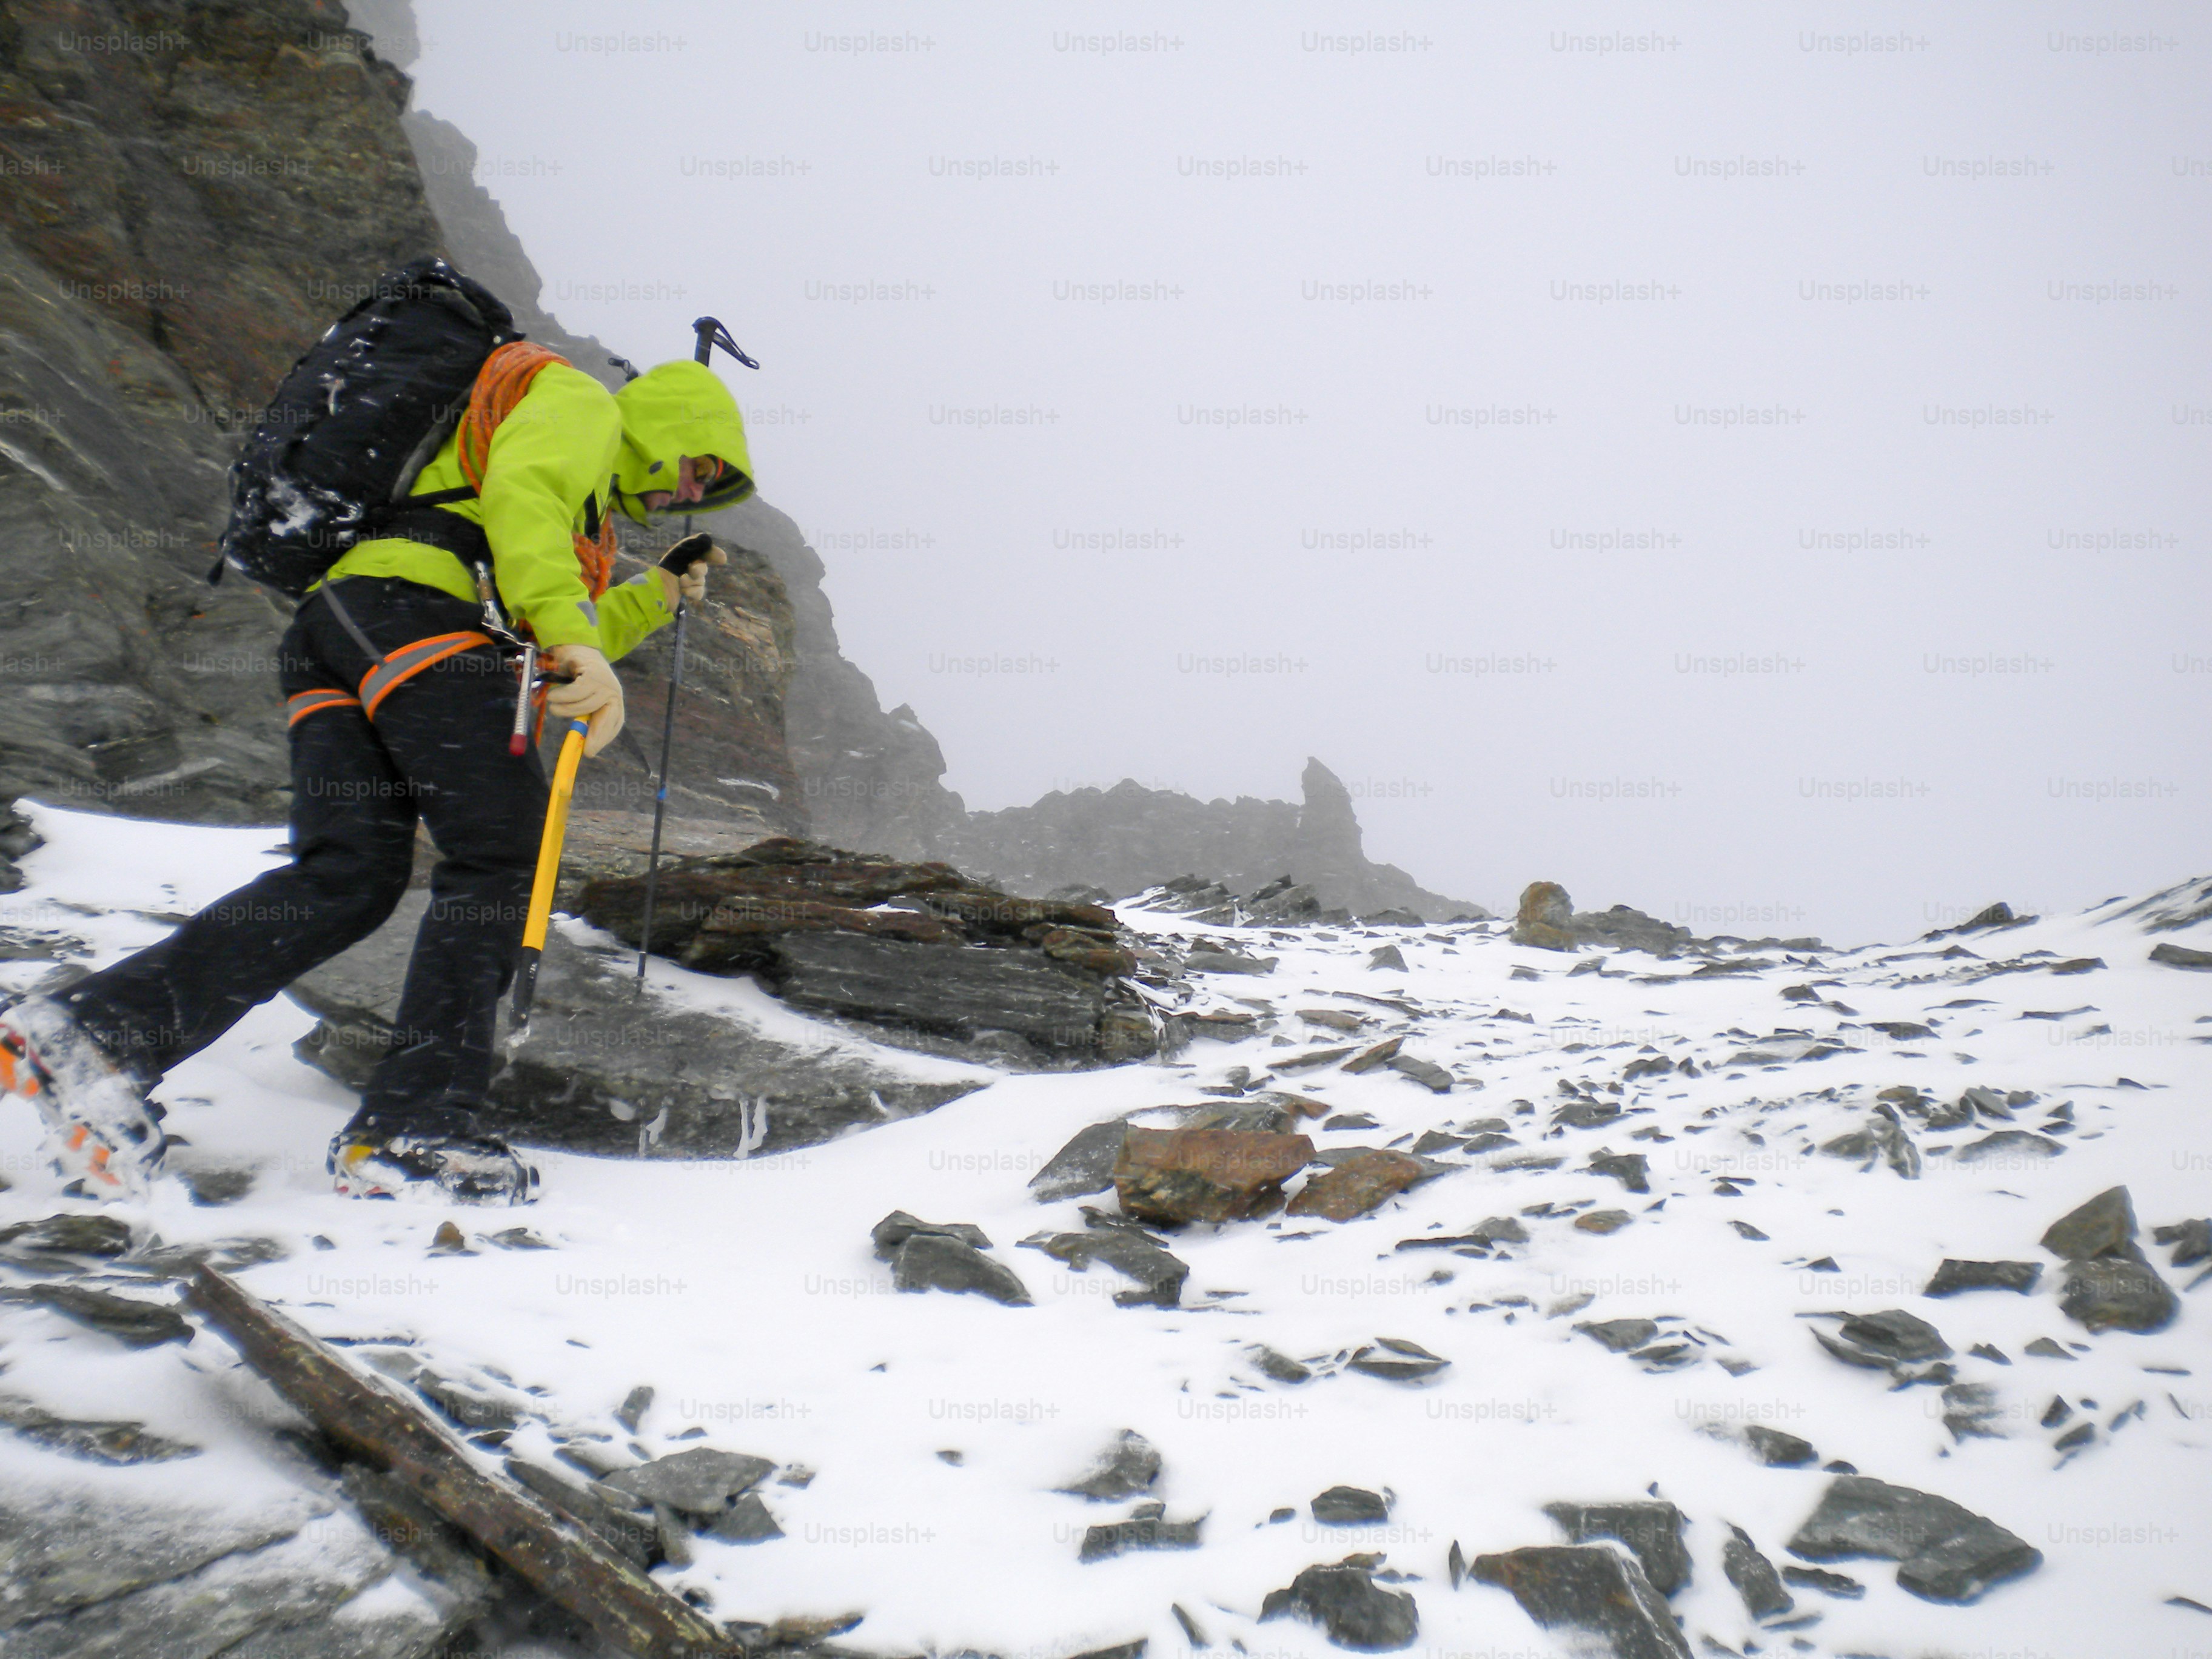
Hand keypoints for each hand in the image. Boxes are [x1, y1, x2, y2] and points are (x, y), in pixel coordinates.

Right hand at [544, 643, 623, 757]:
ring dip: (567, 710)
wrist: (576, 648)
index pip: (615, 722)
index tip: (592, 750)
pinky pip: (576, 692)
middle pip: (607, 717)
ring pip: (587, 705)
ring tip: (553, 709)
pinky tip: (552, 697)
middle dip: (597, 736)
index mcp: (614, 699)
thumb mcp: (585, 697)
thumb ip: (586, 714)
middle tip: (587, 751)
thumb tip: (580, 738)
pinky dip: (562, 697)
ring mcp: (605, 682)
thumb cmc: (579, 676)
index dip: (605, 737)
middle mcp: (613, 691)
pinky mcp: (592, 673)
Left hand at [655, 533, 726, 607]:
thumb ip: (698, 546)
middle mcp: (685, 566)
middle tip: (691, 570)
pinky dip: (693, 592)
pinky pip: (699, 592)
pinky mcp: (688, 594)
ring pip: (701, 580)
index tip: (721, 559)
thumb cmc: (666, 571)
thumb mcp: (680, 553)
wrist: (656, 594)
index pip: (702, 549)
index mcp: (682, 554)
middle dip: (699, 569)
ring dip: (692, 581)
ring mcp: (687, 581)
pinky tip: (684, 592)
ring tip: (680, 583)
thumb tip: (722, 554)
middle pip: (703, 566)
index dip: (711, 552)